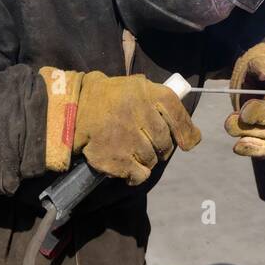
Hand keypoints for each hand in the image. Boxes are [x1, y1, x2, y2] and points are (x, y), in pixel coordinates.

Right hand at [73, 73, 200, 184]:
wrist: (72, 107)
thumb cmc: (110, 99)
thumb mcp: (136, 88)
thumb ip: (162, 105)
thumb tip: (192, 137)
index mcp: (146, 92)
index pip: (176, 114)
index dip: (186, 131)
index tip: (189, 143)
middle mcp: (138, 112)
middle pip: (165, 142)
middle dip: (160, 148)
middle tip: (147, 144)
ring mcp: (126, 136)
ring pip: (152, 160)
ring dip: (145, 160)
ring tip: (130, 151)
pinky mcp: (114, 158)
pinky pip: (139, 174)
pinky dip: (136, 175)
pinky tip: (126, 167)